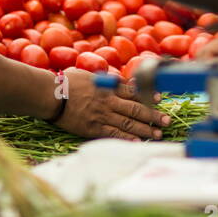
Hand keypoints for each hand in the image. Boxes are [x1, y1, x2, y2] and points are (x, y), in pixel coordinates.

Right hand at [55, 69, 170, 140]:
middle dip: (153, 115)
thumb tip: (120, 81)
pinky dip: (127, 138)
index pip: (133, 91)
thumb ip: (106, 79)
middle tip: (167, 120)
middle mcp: (108, 102)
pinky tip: (138, 142)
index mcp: (107, 87)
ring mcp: (101, 116)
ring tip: (158, 134)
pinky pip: (113, 134)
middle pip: (136, 109)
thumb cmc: (66, 83)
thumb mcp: (88, 74)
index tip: (160, 99)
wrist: (50, 96)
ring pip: (128, 124)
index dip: (148, 95)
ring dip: (145, 129)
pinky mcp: (93, 128)